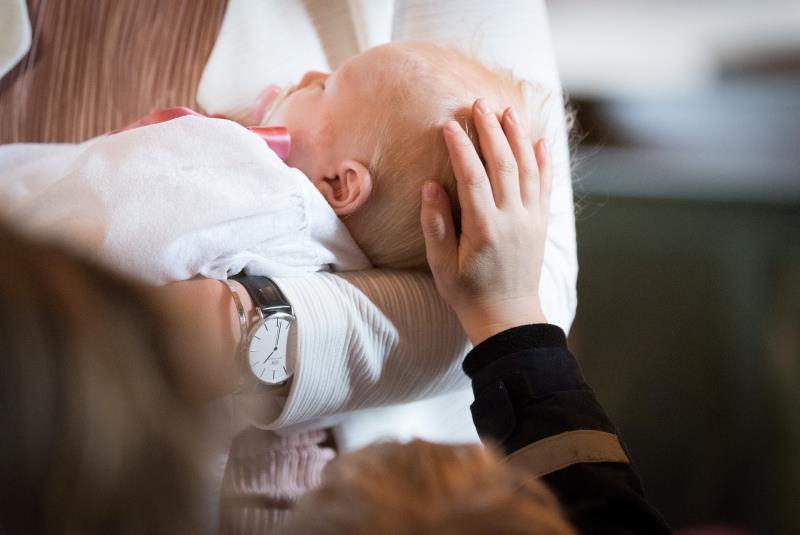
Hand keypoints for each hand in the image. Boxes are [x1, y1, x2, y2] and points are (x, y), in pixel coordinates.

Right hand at [420, 98, 551, 345]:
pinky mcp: (540, 223)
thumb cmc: (467, 292)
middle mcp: (512, 220)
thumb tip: (430, 186)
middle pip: (503, 164)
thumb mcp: (441, 265)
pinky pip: (545, 186)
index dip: (461, 148)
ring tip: (507, 111)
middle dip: (491, 131)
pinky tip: (539, 140)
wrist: (508, 316)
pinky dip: (543, 161)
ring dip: (517, 138)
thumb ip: (435, 225)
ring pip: (528, 169)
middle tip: (479, 104)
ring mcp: (530, 220)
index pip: (472, 178)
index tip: (450, 125)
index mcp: (484, 229)